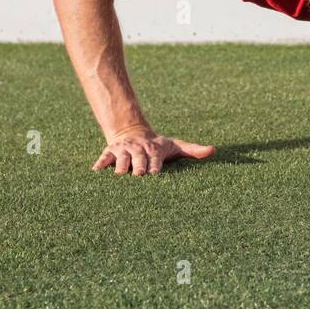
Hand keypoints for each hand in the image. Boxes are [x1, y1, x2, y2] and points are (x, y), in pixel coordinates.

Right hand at [92, 128, 214, 175]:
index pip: (155, 160)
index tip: (154, 175)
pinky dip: (100, 164)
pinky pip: (103, 158)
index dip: (154, 167)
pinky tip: (96, 172)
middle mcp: (138, 149)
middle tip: (138, 175)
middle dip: (138, 168)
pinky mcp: (109, 152)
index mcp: (154, 149)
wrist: (133, 132)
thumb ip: (193, 150)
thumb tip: (213, 150)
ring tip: (119, 177)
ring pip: (120, 160)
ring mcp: (123, 150)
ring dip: (119, 168)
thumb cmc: (157, 145)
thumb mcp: (174, 146)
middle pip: (137, 160)